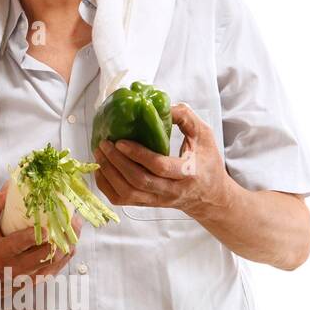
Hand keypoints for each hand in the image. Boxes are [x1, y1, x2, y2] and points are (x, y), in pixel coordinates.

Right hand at [0, 184, 79, 290]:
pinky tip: (71, 241)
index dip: (34, 237)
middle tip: (71, 220)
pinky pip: (56, 269)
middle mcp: (14, 269)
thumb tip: (9, 187)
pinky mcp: (36, 282)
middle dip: (60, 238)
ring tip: (75, 227)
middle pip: (43, 255)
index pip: (18, 245)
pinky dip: (66, 254)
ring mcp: (28, 278)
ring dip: (68, 244)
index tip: (47, 227)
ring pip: (54, 262)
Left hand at [93, 103, 229, 217]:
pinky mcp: (147, 204)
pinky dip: (107, 186)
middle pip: (139, 181)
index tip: (121, 141)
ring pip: (128, 193)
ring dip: (109, 174)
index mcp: (188, 173)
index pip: (160, 167)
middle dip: (117, 162)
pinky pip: (122, 200)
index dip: (138, 154)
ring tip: (99, 153)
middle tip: (104, 144)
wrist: (210, 196)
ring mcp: (158, 200)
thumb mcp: (204, 136)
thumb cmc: (207, 162)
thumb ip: (186, 118)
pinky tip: (101, 169)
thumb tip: (160, 105)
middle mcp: (172, 190)